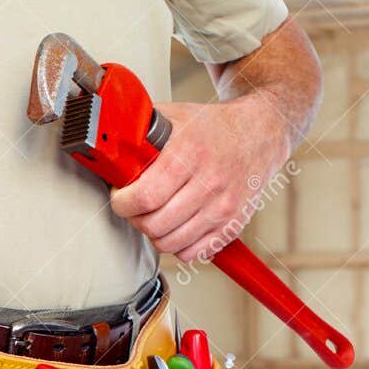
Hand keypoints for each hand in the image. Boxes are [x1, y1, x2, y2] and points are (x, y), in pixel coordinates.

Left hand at [109, 98, 291, 261]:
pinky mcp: (232, 225)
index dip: (122, 203)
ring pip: (172, 243)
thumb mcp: (174, 116)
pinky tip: (176, 227)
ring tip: (154, 217)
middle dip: (135, 219)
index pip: (145, 196)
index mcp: (189, 154)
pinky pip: (194, 253)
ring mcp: (223, 207)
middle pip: (156, 224)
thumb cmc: (213, 127)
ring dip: (155, 234)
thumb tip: (109, 142)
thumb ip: (140, 128)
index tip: (120, 197)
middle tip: (134, 208)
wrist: (259, 135)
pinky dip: (179, 246)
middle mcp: (209, 183)